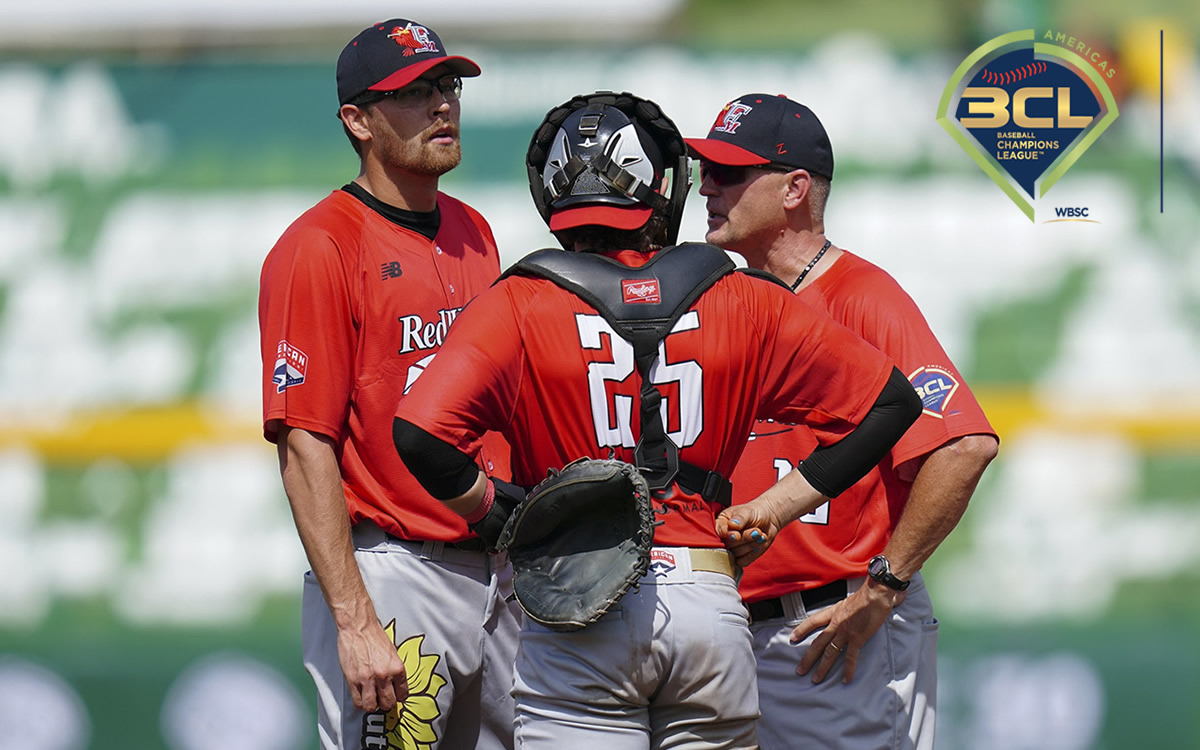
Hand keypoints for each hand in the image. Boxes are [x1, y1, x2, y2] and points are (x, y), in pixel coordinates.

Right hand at [336, 619, 408, 711]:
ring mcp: (367, 679)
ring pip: (372, 706)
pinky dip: (360, 703)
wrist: (358, 627)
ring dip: (372, 705)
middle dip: (386, 704)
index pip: (403, 694)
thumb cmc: (374, 636)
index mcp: (397, 668)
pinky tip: (362, 696)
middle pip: (388, 704)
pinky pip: (358, 701)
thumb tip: (395, 685)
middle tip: (383, 700)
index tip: (396, 697)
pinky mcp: (353, 680)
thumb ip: (394, 671)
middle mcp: (383, 675)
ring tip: (372, 699)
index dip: (399, 697)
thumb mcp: (392, 653)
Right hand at [716, 499, 782, 566]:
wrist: (768, 520)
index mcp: (721, 523)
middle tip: (757, 531)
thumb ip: (740, 518)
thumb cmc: (754, 513)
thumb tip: (732, 525)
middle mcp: (724, 537)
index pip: (719, 532)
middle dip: (745, 538)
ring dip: (751, 545)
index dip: (728, 535)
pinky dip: (753, 554)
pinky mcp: (740, 557)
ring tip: (761, 535)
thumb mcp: (748, 512)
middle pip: (729, 544)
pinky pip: (743, 561)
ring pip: (736, 554)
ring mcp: (732, 548)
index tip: (737, 535)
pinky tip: (759, 543)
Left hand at [790, 580, 904, 683]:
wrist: (877, 592)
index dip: (802, 630)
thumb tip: (851, 609)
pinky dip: (848, 669)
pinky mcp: (858, 638)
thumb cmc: (868, 594)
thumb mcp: (850, 600)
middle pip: (818, 643)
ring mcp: (845, 631)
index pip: (813, 621)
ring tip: (816, 679)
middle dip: (808, 658)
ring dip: (822, 667)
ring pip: (830, 652)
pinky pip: (851, 657)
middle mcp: (836, 623)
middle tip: (800, 670)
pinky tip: (846, 679)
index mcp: (834, 612)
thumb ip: (847, 608)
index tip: (793, 638)